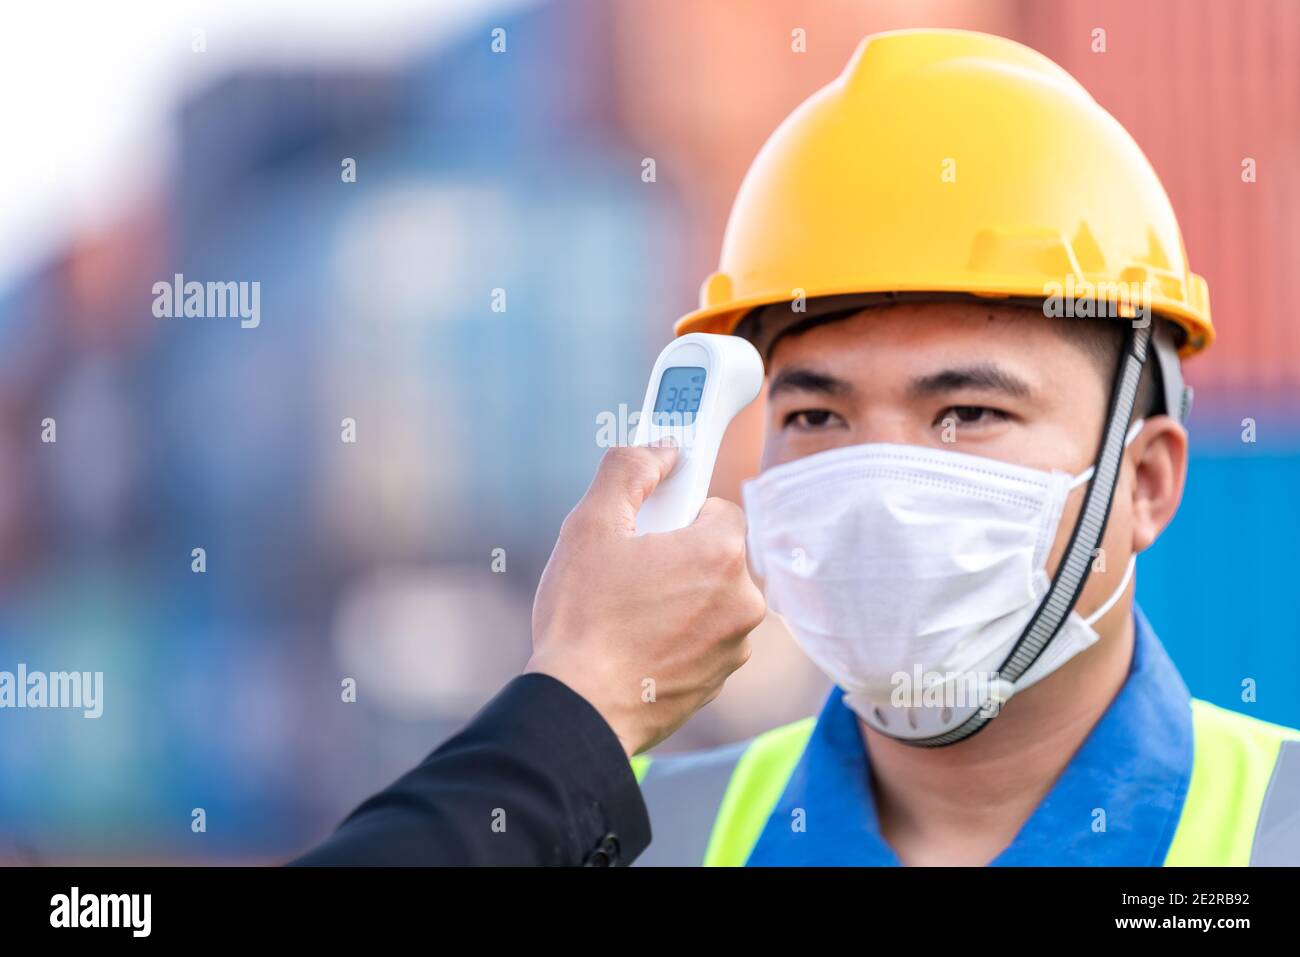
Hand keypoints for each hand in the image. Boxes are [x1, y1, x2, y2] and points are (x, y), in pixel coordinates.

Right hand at [526, 443, 766, 755]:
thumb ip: (628, 470)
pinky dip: (676, 636)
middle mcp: (743, 600)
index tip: (647, 525)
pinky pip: (702, 639)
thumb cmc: (584, 619)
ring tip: (624, 612)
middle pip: (712, 554)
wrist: (580, 709)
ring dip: (677, 598)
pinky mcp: (718, 681)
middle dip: (674, 556)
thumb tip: (658, 449)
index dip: (676, 511)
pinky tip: (633, 644)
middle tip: (626, 570)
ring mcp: (734, 646)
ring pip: (707, 599)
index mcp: (721, 553)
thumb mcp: (591, 524)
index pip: (716, 506)